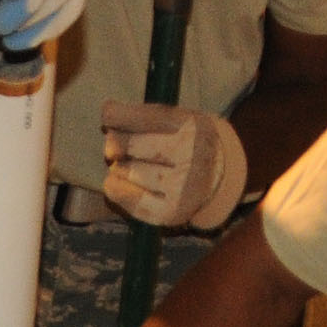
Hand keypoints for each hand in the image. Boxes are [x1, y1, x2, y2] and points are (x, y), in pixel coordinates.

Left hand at [101, 101, 245, 231]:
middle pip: (131, 145)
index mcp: (192, 127)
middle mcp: (190, 156)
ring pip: (128, 171)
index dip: (118, 115)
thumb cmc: (187, 143)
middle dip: (116, 143)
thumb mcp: (177, 120)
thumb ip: (144, 117)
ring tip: (124, 166)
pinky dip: (115, 188)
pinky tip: (116, 182)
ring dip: (118, 167)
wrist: (219, 178)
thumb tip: (107, 117)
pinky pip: (128, 198)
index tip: (107, 114)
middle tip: (113, 146)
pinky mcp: (170, 212)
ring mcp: (181, 186)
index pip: (145, 118)